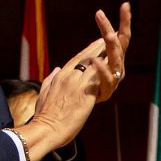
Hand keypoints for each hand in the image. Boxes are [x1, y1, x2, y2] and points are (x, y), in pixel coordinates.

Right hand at [18, 5, 132, 160]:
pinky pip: (98, 76)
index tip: (100, 40)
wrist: (43, 129)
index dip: (91, 48)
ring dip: (106, 48)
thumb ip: (50, 80)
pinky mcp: (83, 92)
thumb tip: (56, 70)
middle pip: (88, 54)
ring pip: (94, 60)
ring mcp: (76, 82)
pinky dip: (104, 66)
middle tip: (114, 30)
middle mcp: (68, 75)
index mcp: (61, 76)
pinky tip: (112, 58)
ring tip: (116, 36)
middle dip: (102, 42)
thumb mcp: (45, 94)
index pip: (79, 58)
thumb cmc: (44, 117)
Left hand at [80, 3, 131, 101]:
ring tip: (107, 35)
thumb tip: (98, 33)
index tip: (125, 5)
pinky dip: (102, 70)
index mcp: (111, 60)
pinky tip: (96, 61)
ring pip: (116, 59)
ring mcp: (113, 80)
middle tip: (108, 13)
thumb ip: (90, 51)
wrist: (61, 119)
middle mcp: (116, 68)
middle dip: (115, 27)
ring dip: (112, 45)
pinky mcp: (106, 92)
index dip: (124, 21)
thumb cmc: (72, 90)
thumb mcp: (80, 64)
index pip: (120, 36)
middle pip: (119, 44)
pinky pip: (107, 80)